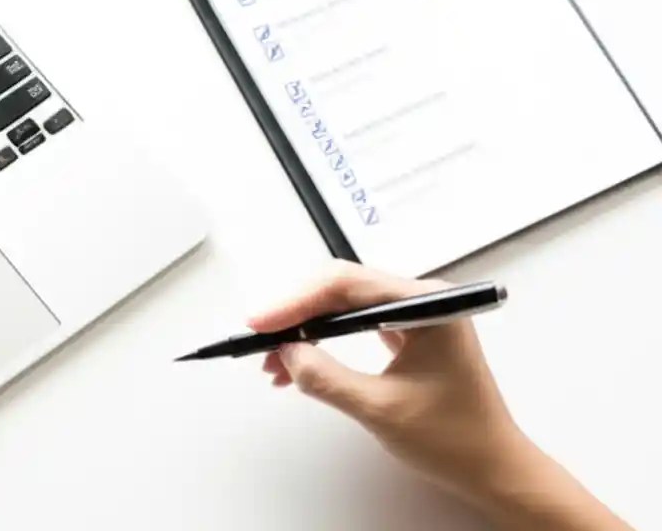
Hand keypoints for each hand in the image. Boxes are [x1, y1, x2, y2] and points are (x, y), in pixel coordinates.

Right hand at [251, 263, 634, 529]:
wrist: (495, 469)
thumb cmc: (453, 439)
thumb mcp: (379, 409)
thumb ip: (325, 377)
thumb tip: (286, 354)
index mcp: (426, 305)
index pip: (346, 286)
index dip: (296, 302)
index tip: (261, 323)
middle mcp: (423, 300)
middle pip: (343, 290)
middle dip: (297, 315)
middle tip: (259, 340)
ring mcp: (419, 317)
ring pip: (347, 308)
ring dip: (307, 331)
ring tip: (273, 361)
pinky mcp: (413, 336)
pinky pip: (359, 326)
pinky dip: (327, 342)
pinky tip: (301, 362)